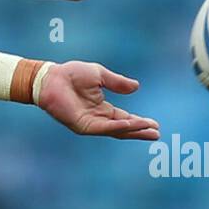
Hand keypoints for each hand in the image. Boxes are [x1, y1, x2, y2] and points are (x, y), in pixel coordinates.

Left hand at [37, 61, 158, 139]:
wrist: (51, 77)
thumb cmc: (71, 74)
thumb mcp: (100, 75)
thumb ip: (117, 82)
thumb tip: (137, 87)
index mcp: (102, 108)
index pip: (124, 118)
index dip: (139, 122)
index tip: (155, 124)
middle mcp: (98, 118)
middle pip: (123, 128)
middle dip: (140, 131)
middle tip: (157, 133)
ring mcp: (90, 124)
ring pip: (116, 130)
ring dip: (133, 130)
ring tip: (150, 131)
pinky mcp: (82, 126)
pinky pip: (104, 128)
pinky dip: (118, 126)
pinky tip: (130, 123)